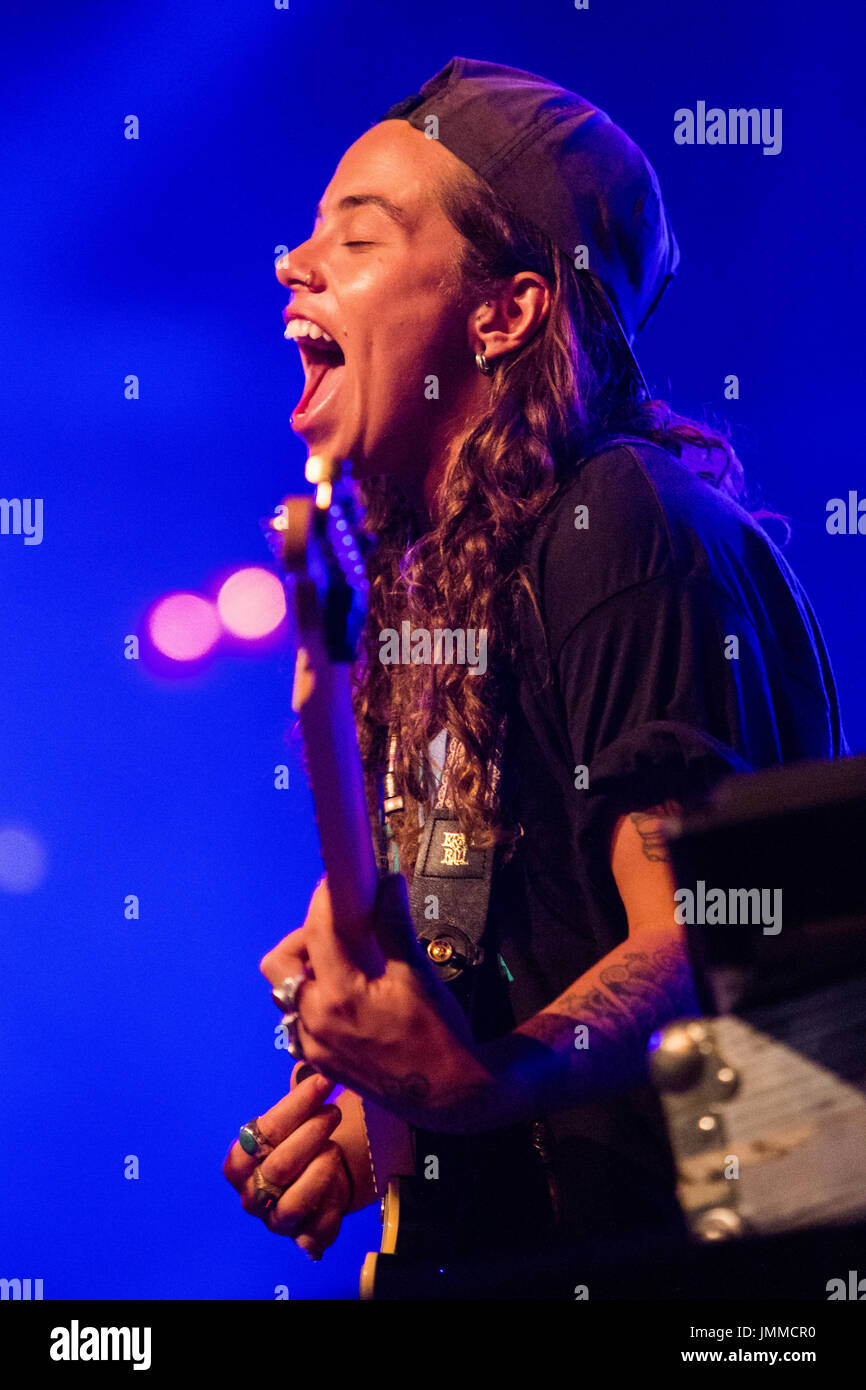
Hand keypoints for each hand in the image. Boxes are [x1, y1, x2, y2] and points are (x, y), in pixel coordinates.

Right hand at [222, 1063, 350, 1259]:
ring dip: (322, 1169)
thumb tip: (306, 1064)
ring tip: (335, 1148)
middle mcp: (251, 1195)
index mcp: (240, 1161)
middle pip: (280, 1165)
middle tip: (335, 1112)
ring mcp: (275, 1220)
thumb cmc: (302, 1143)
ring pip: (295, 1202)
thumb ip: (300, 1094)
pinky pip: (317, 1229)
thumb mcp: (297, 1117)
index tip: (323, 1080)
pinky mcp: (301, 1238)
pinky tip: (341, 1183)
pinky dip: (333, 1206)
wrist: (322, 1182)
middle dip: (312, 1133)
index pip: (264, 1131)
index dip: (296, 1104)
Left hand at [259, 873, 494, 1131]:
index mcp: (339, 995)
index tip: (336, 881)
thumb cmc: (437, 1033)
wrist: (446, 1096)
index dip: (325, 899)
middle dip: (301, 937)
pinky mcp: (317, 1061)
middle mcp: (314, 1020)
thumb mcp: (417, 976)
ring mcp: (312, 1044)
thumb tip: (389, 882)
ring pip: (286, 992)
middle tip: (336, 929)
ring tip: (342, 960)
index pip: (318, 931)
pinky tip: (344, 995)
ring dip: (306, 969)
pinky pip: (298, 1019)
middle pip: (278, 963)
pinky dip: (313, 997)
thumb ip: (396, 927)